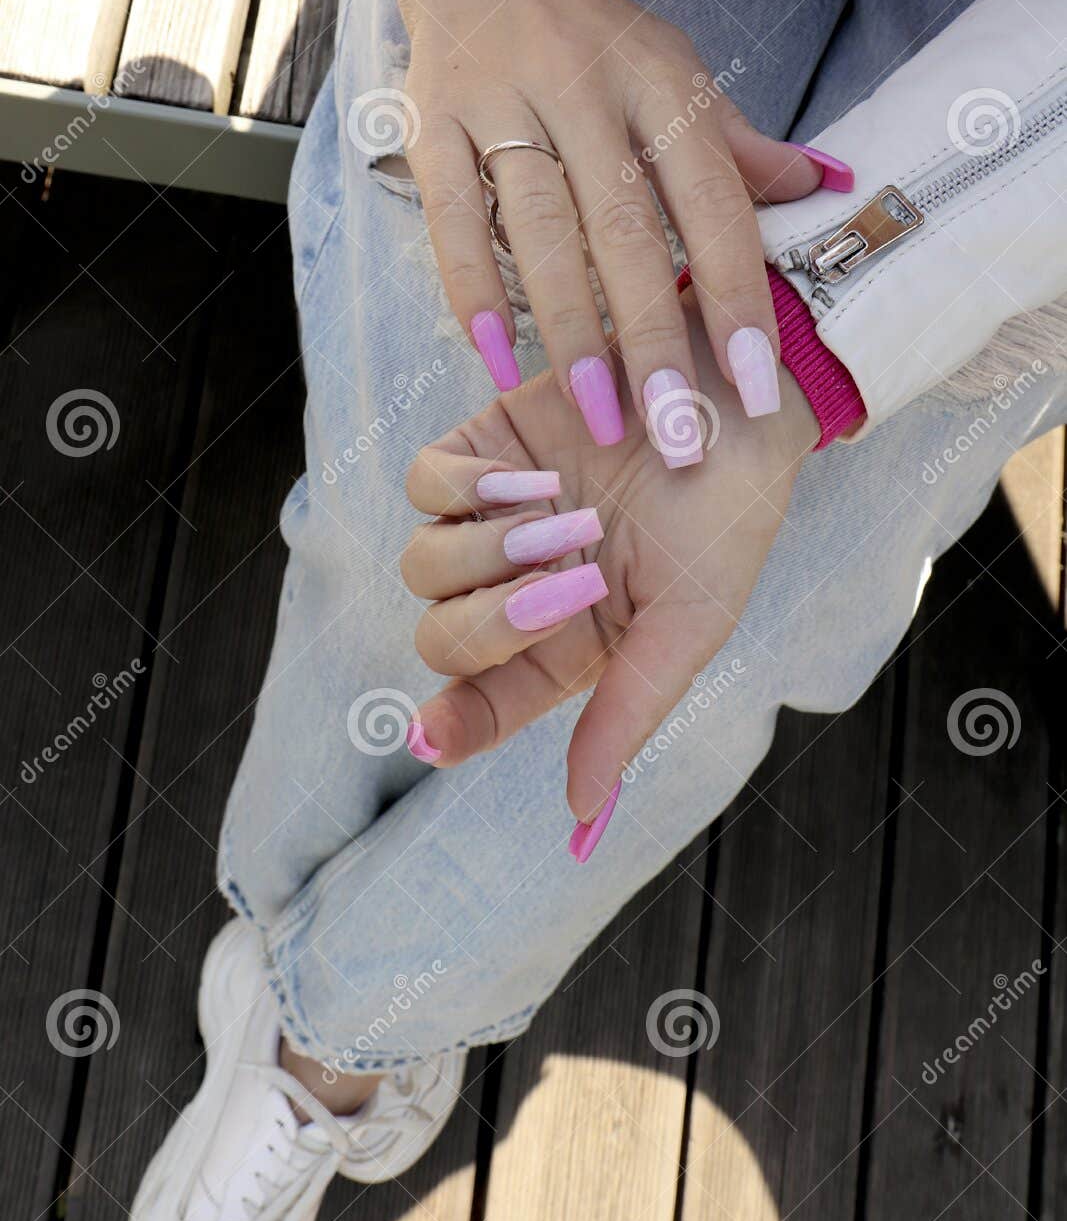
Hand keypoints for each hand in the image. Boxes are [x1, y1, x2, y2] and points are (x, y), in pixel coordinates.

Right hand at [392, 0, 846, 447]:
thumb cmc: (596, 37)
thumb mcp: (675, 72)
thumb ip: (739, 144)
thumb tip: (828, 186)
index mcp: (659, 80)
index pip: (711, 198)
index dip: (736, 294)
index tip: (755, 385)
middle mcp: (583, 89)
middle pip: (626, 230)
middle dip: (655, 340)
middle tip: (677, 434)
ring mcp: (500, 103)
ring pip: (539, 232)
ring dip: (572, 332)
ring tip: (600, 418)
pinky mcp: (430, 122)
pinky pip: (449, 218)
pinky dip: (471, 290)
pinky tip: (495, 359)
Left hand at [400, 296, 818, 832]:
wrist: (737, 408)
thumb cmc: (725, 524)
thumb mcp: (686, 628)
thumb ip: (625, 715)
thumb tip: (580, 812)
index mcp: (561, 649)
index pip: (480, 706)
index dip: (448, 726)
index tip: (432, 735)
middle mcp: (516, 591)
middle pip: (441, 638)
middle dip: (489, 624)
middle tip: (573, 585)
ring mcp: (493, 521)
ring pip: (423, 564)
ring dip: (488, 553)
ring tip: (572, 519)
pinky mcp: (482, 449)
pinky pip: (427, 483)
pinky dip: (468, 488)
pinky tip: (538, 478)